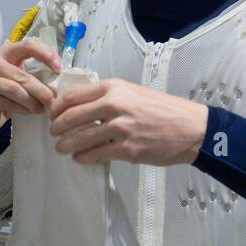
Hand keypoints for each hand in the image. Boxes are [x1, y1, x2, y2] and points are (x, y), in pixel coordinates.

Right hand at [0, 37, 62, 132]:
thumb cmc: (8, 87)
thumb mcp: (22, 74)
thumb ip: (36, 73)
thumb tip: (59, 81)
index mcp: (8, 52)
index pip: (29, 45)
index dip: (46, 55)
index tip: (58, 69)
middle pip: (21, 74)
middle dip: (39, 88)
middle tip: (51, 99)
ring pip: (13, 89)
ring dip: (30, 101)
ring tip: (40, 108)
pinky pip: (5, 102)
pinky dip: (20, 108)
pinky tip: (28, 111)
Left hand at [48, 78, 207, 165]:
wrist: (192, 129)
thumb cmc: (164, 109)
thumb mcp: (133, 92)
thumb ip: (108, 97)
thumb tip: (80, 106)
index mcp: (113, 88)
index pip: (72, 97)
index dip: (57, 108)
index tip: (53, 114)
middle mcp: (114, 105)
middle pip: (71, 117)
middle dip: (57, 127)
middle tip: (54, 133)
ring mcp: (120, 128)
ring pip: (80, 138)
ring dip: (66, 145)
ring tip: (61, 148)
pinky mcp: (127, 149)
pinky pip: (96, 154)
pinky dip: (83, 157)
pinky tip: (79, 158)